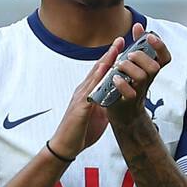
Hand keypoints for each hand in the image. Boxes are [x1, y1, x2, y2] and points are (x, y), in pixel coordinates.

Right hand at [48, 34, 125, 160]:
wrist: (65, 146)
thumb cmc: (80, 132)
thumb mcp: (97, 117)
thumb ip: (105, 105)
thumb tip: (114, 100)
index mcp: (88, 93)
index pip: (100, 72)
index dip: (110, 59)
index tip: (120, 47)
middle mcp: (83, 91)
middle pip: (97, 68)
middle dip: (109, 54)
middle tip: (120, 39)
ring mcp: (80, 97)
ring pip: (94, 75)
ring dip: (105, 61)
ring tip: (116, 49)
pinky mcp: (79, 107)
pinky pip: (90, 90)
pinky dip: (98, 80)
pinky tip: (105, 71)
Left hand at [105, 22, 170, 126]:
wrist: (124, 114)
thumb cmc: (128, 85)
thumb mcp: (134, 64)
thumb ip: (137, 45)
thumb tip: (138, 26)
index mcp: (150, 70)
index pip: (164, 57)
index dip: (160, 46)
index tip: (150, 36)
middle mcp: (147, 80)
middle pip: (154, 67)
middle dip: (142, 57)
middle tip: (130, 55)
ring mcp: (138, 91)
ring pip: (142, 77)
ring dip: (129, 67)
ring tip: (119, 66)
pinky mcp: (127, 101)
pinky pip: (129, 93)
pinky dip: (122, 84)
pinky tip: (115, 79)